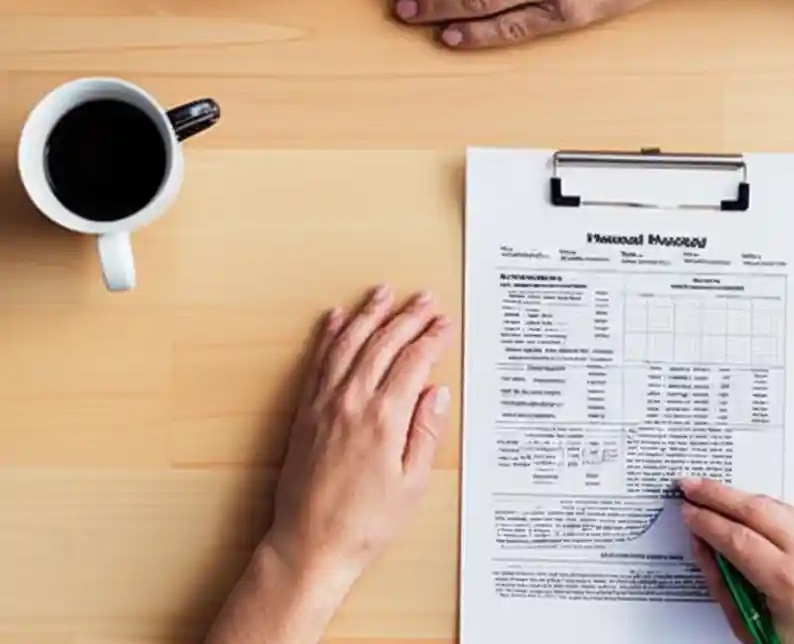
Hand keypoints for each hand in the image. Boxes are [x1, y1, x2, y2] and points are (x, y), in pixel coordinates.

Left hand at [264, 285, 455, 583]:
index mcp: (384, 418)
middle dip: (407, 317)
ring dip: (368, 315)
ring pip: (349, 344)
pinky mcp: (305, 413)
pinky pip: (318, 362)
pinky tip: (337, 320)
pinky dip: (329, 336)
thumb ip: (425, 432)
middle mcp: (351, 403)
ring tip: (383, 294)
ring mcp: (324, 405)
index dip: (432, 338)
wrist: (311, 544)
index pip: (413, 362)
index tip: (445, 324)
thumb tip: (435, 392)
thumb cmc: (364, 522)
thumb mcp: (412, 483)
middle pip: (383, 344)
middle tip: (424, 300)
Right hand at [681, 479, 793, 643]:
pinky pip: (793, 512)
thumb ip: (723, 583)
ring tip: (712, 492)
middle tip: (691, 485)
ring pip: (774, 503)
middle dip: (716, 494)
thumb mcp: (753, 625)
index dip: (706, 521)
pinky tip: (747, 508)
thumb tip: (702, 546)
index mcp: (789, 581)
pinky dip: (766, 508)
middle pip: (754, 508)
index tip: (687, 512)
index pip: (736, 538)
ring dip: (739, 496)